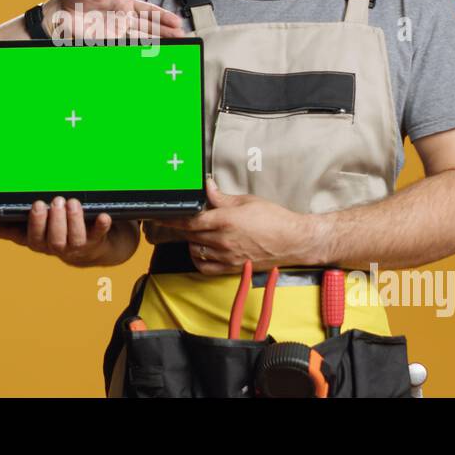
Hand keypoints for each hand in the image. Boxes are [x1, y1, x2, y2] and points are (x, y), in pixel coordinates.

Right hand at [0, 196, 137, 266]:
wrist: (95, 248)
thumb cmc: (58, 232)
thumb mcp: (34, 230)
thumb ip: (11, 227)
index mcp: (38, 242)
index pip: (30, 238)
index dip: (34, 223)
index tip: (36, 205)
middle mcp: (57, 248)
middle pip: (52, 241)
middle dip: (53, 221)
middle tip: (54, 201)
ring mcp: (77, 247)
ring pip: (74, 239)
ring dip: (73, 221)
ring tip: (72, 202)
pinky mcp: (97, 243)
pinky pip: (99, 236)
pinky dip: (101, 226)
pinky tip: (103, 216)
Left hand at [42, 0, 184, 40]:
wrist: (61, 13)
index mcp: (124, 3)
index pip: (149, 10)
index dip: (163, 16)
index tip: (177, 22)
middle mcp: (124, 18)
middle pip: (150, 26)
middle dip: (166, 31)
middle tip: (183, 36)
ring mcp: (118, 31)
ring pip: (143, 37)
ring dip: (158, 41)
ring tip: (175, 45)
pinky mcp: (109, 41)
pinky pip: (128, 46)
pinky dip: (140, 49)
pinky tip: (152, 52)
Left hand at [163, 177, 318, 273]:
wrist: (293, 241)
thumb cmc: (274, 219)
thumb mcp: (246, 201)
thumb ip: (222, 197)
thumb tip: (207, 187)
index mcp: (225, 220)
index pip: (190, 221)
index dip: (172, 219)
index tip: (161, 216)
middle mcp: (222, 240)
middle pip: (190, 235)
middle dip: (181, 228)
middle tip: (179, 221)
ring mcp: (226, 256)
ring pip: (196, 250)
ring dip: (191, 241)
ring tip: (196, 233)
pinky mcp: (232, 267)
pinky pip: (205, 267)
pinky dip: (198, 259)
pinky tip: (200, 251)